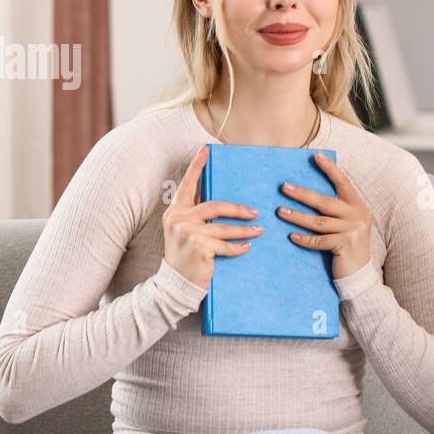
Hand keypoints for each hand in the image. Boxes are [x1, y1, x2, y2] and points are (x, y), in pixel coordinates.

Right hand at [163, 144, 261, 288]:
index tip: (206, 150)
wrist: (175, 283)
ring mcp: (188, 233)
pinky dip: (238, 248)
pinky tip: (247, 248)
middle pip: (215, 206)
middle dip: (238, 209)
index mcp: (175, 211)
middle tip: (255, 212)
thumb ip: (196, 217)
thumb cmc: (184, 256)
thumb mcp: (184, 232)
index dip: (196, 167)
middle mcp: (179, 219)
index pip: (187, 185)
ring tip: (258, 230)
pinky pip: (225, 246)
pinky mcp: (199, 248)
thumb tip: (224, 206)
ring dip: (244, 230)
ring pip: (224, 228)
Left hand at [278, 151, 372, 278]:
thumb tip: (309, 194)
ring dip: (297, 216)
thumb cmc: (348, 247)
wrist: (360, 275)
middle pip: (326, 202)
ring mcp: (353, 231)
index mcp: (359, 206)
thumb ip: (337, 210)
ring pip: (319, 221)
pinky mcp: (345, 245)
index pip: (343, 183)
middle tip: (284, 187)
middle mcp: (358, 216)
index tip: (316, 156)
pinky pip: (319, 240)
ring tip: (280, 211)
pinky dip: (304, 239)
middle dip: (303, 194)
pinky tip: (291, 236)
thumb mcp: (348, 224)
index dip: (330, 169)